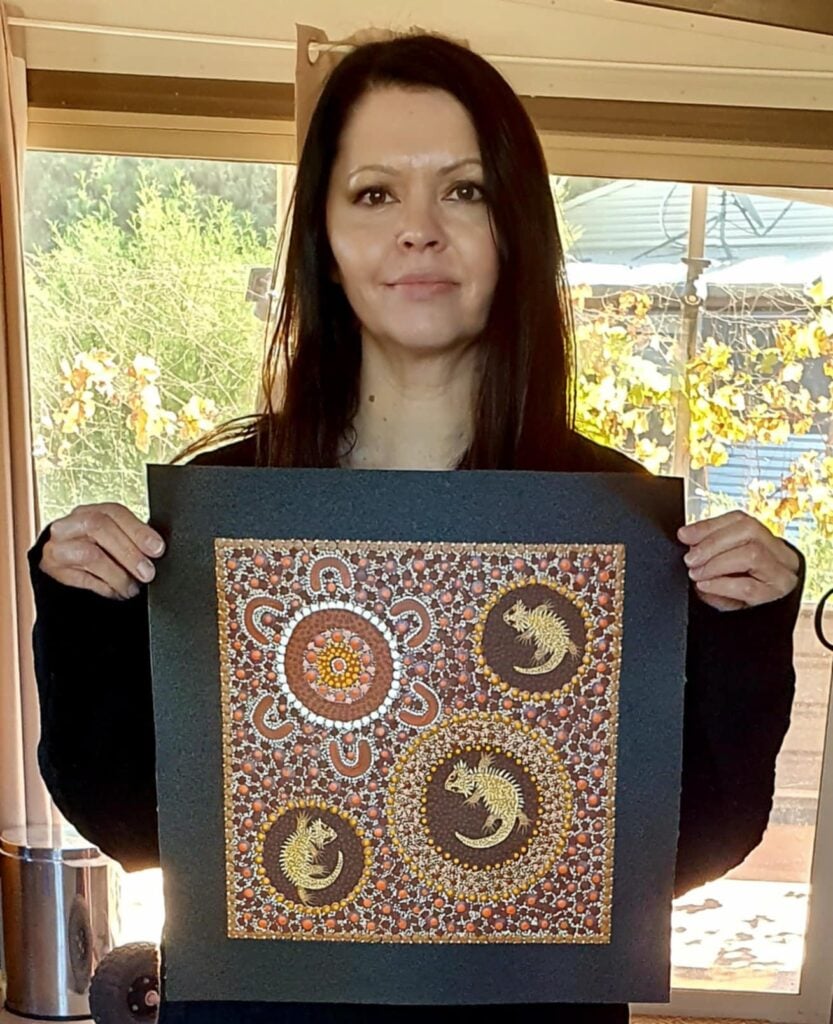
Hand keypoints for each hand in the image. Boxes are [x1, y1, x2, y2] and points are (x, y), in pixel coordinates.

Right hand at [40, 502, 164, 600]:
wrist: (64, 565)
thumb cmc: (98, 550)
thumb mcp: (115, 538)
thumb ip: (132, 538)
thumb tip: (156, 549)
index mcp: (91, 511)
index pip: (114, 512)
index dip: (138, 530)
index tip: (157, 549)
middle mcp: (71, 524)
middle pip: (99, 527)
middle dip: (129, 552)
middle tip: (147, 573)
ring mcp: (58, 545)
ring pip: (90, 554)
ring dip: (117, 575)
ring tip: (131, 588)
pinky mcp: (52, 568)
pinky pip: (81, 578)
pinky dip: (104, 588)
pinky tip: (116, 591)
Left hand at [678, 510, 799, 611]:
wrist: (752, 625)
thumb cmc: (736, 591)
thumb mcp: (724, 566)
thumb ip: (710, 547)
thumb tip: (686, 535)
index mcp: (767, 541)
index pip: (741, 520)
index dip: (710, 525)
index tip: (684, 535)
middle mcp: (781, 555)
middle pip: (750, 531)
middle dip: (712, 542)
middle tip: (690, 558)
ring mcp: (782, 576)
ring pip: (752, 555)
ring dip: (716, 563)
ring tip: (696, 573)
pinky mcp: (774, 598)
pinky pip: (747, 586)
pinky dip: (720, 584)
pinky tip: (705, 585)